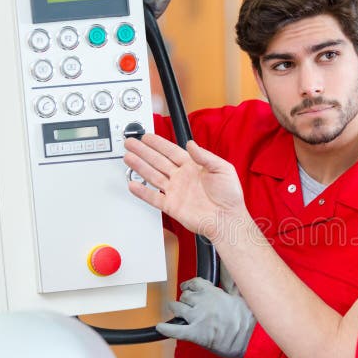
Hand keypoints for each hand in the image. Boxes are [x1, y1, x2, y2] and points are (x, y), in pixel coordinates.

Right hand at [124, 134, 246, 242]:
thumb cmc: (230, 196)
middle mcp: (182, 178)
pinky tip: (133, 184)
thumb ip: (205, 156)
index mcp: (194, 167)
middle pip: (158, 161)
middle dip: (143, 151)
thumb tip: (191, 144)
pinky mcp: (172, 206)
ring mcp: (176, 192)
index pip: (171, 151)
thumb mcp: (222, 169)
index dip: (158, 143)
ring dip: (140, 166)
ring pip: (153, 176)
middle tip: (131, 143)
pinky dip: (142, 191)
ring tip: (128, 157)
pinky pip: (153, 197)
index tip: (146, 136)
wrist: (227, 220)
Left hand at [156, 277, 255, 357]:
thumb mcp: (241, 296)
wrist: (249, 338)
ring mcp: (197, 318)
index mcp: (214, 293)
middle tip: (185, 302)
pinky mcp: (195, 334)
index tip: (187, 286)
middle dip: (184, 299)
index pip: (195, 283)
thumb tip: (230, 272)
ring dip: (175, 308)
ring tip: (174, 309)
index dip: (189, 285)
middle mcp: (203, 303)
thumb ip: (231, 285)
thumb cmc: (248, 319)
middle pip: (185, 296)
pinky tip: (160, 327)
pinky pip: (175, 330)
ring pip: (178, 308)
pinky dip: (166, 329)